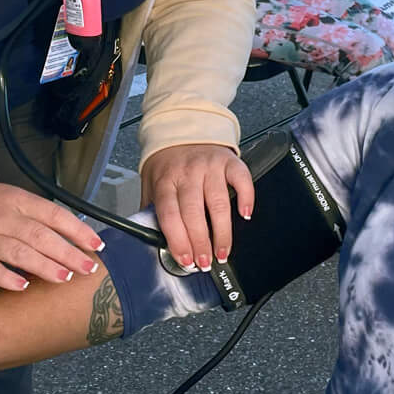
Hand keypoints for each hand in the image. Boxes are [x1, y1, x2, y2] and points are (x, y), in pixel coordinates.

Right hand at [0, 179, 103, 291]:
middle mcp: (2, 218)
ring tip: (64, 277)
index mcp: (17, 201)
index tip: (96, 246)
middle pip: (39, 236)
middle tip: (87, 268)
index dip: (77, 231)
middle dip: (66, 253)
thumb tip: (76, 237)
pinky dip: (6, 278)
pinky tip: (23, 286)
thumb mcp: (13, 200)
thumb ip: (40, 216)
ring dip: (43, 266)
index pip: (53, 215)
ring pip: (17, 252)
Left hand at [141, 143, 253, 270]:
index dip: (178, 240)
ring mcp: (209, 166)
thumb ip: (149, 210)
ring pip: (218, 203)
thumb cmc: (167, 164)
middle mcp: (187, 173)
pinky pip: (241, 180)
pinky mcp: (229, 160)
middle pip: (193, 213)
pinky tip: (245, 214)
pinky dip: (246, 197)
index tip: (185, 259)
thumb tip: (147, 241)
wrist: (182, 130)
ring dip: (222, 232)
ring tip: (222, 252)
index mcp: (165, 181)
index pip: (169, 216)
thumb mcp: (150, 184)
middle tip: (204, 263)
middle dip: (200, 243)